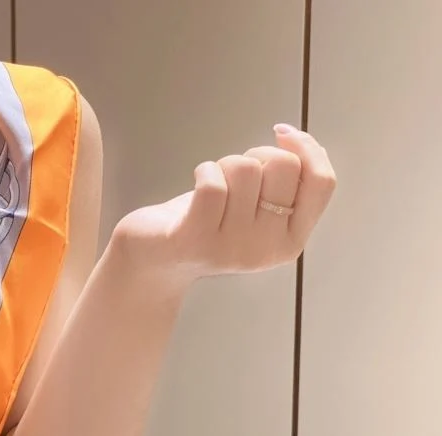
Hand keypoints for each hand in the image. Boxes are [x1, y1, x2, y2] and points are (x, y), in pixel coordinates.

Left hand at [112, 125, 335, 295]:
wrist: (155, 259)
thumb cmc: (209, 222)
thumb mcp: (260, 207)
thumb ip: (288, 183)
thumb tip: (300, 139)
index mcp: (290, 243)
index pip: (322, 183)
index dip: (306, 147)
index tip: (282, 134)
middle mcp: (266, 251)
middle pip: (283, 165)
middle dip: (258, 155)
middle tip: (236, 178)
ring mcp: (231, 249)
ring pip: (245, 168)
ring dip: (225, 165)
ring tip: (212, 191)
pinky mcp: (196, 241)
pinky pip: (212, 183)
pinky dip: (203, 172)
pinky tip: (195, 189)